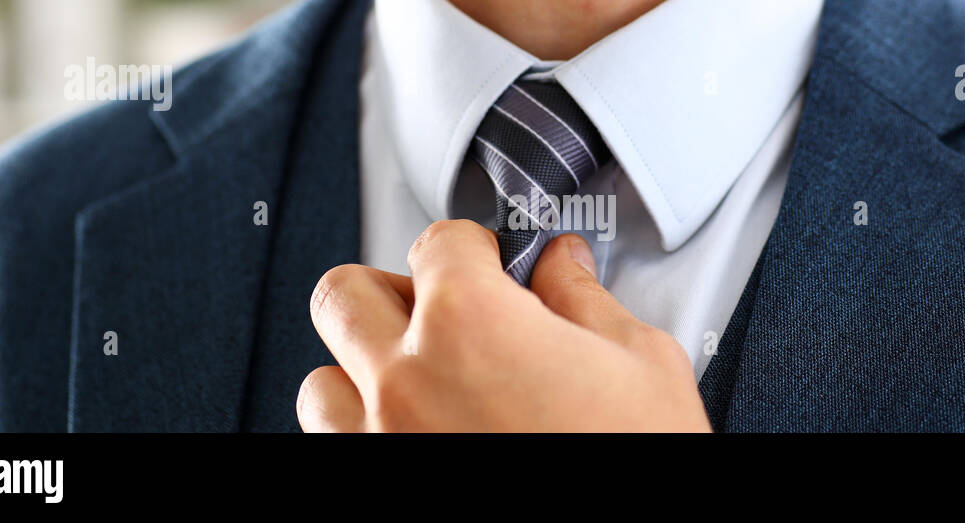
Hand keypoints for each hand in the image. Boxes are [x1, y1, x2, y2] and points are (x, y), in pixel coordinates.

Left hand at [296, 220, 709, 431]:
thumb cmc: (638, 456)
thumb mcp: (642, 366)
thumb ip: (586, 301)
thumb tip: (564, 268)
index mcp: (469, 324)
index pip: (437, 243)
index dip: (473, 249)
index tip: (492, 267)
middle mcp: (407, 382)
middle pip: (347, 296)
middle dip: (395, 294)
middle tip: (444, 312)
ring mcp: (381, 446)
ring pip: (323, 382)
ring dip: (364, 372)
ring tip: (423, 384)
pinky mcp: (379, 491)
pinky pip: (337, 448)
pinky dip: (364, 434)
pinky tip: (418, 435)